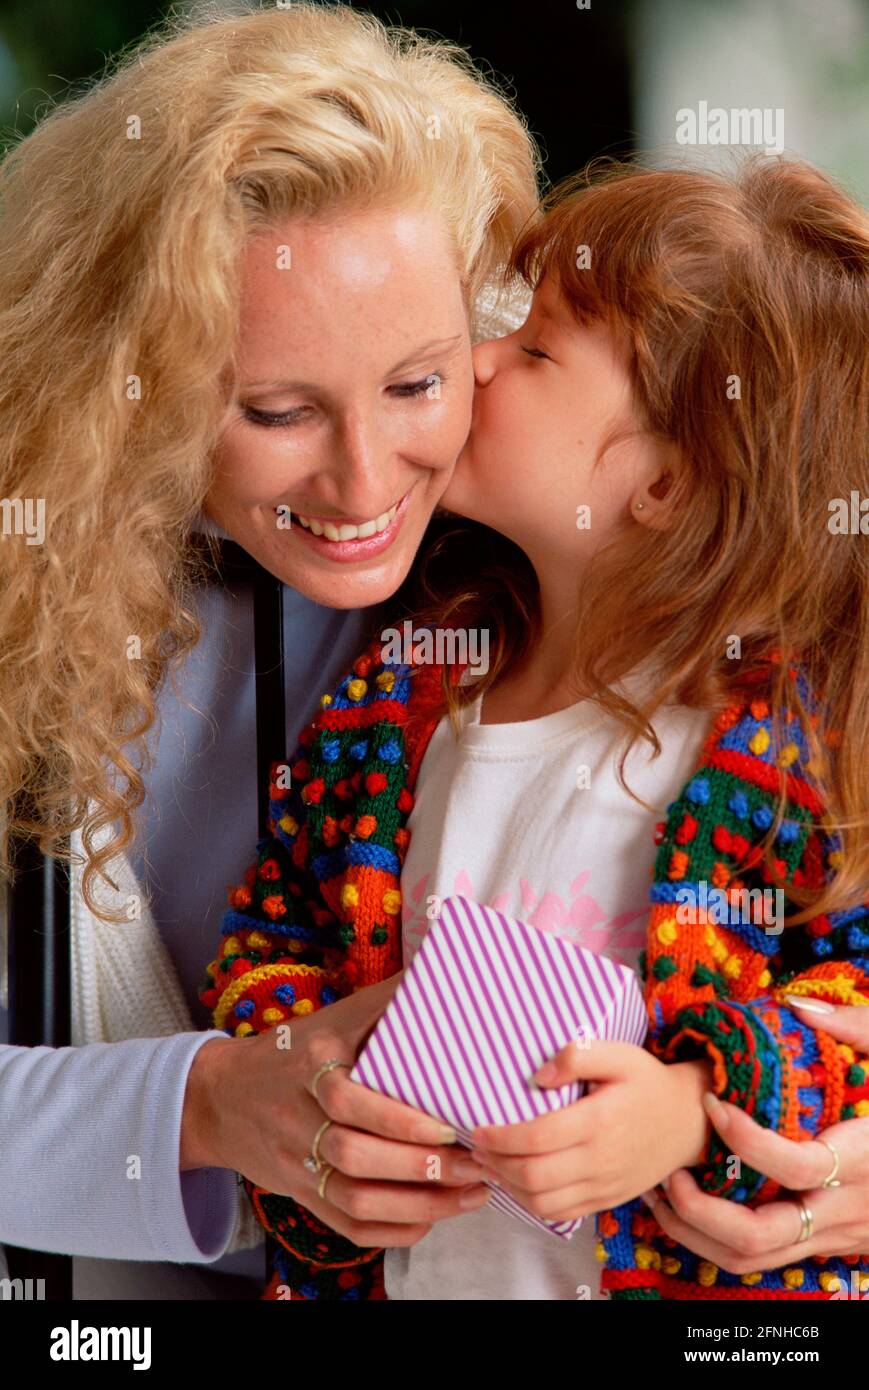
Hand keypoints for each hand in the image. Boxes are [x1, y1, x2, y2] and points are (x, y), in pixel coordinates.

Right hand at [182, 972, 490, 1247]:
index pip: (346, 1099)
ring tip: (469, 1193)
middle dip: (419, 1168)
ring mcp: (296, 1163)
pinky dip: (393, 1229)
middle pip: (351, 1156)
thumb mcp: (336, 1016)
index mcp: (309, 1065)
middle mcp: (298, 1117)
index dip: (398, 1119)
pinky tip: (432, 1216)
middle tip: (474, 1164)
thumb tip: (448, 972)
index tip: (448, 1124)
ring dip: (417, 1203)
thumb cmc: (297, 1049)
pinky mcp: (300, 1195)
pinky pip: (346, 1226)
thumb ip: (389, 1000)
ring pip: (353, 1200)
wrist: (223, 1097)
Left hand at [466, 1039, 712, 1220]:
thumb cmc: (647, 1083)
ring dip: (508, 1187)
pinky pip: (561, 1213)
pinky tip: (517, 1183)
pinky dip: (530, 1203)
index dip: (500, 1138)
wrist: (687, 1123)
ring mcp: (604, 1186)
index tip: (478, 1129)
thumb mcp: (620, 1054)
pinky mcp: (606, 1200)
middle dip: (496, 1164)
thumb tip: (539, 1076)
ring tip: (491, 1165)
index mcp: (599, 1121)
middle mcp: (600, 1160)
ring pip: (542, 1202)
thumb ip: (578, 1056)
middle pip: (533, 1176)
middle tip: (476, 1148)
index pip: (536, 1139)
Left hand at [642, 999, 868, 1273]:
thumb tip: (799, 1007)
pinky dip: (713, 1238)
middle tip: (667, 1170)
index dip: (746, 1140)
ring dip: (695, 1231)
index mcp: (864, 1161)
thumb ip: (858, 1029)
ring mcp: (832, 1235)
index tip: (712, 1103)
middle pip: (761, 1234)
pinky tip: (686, 1203)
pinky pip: (761, 1258)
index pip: (796, 1167)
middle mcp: (845, 1209)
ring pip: (752, 1258)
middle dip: (699, 1209)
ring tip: (659, 1190)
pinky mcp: (823, 1243)